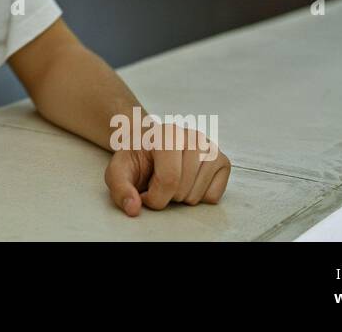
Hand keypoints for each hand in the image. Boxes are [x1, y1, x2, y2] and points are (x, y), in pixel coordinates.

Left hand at [104, 126, 231, 216]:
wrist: (151, 145)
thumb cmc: (137, 157)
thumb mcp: (119, 170)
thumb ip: (120, 188)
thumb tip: (133, 208)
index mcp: (167, 133)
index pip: (169, 179)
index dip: (154, 197)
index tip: (144, 193)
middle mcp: (193, 136)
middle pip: (182, 190)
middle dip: (166, 196)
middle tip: (157, 182)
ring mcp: (211, 147)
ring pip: (198, 195)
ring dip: (181, 197)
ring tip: (172, 180)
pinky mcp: (223, 161)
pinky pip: (213, 196)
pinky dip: (198, 196)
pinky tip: (187, 181)